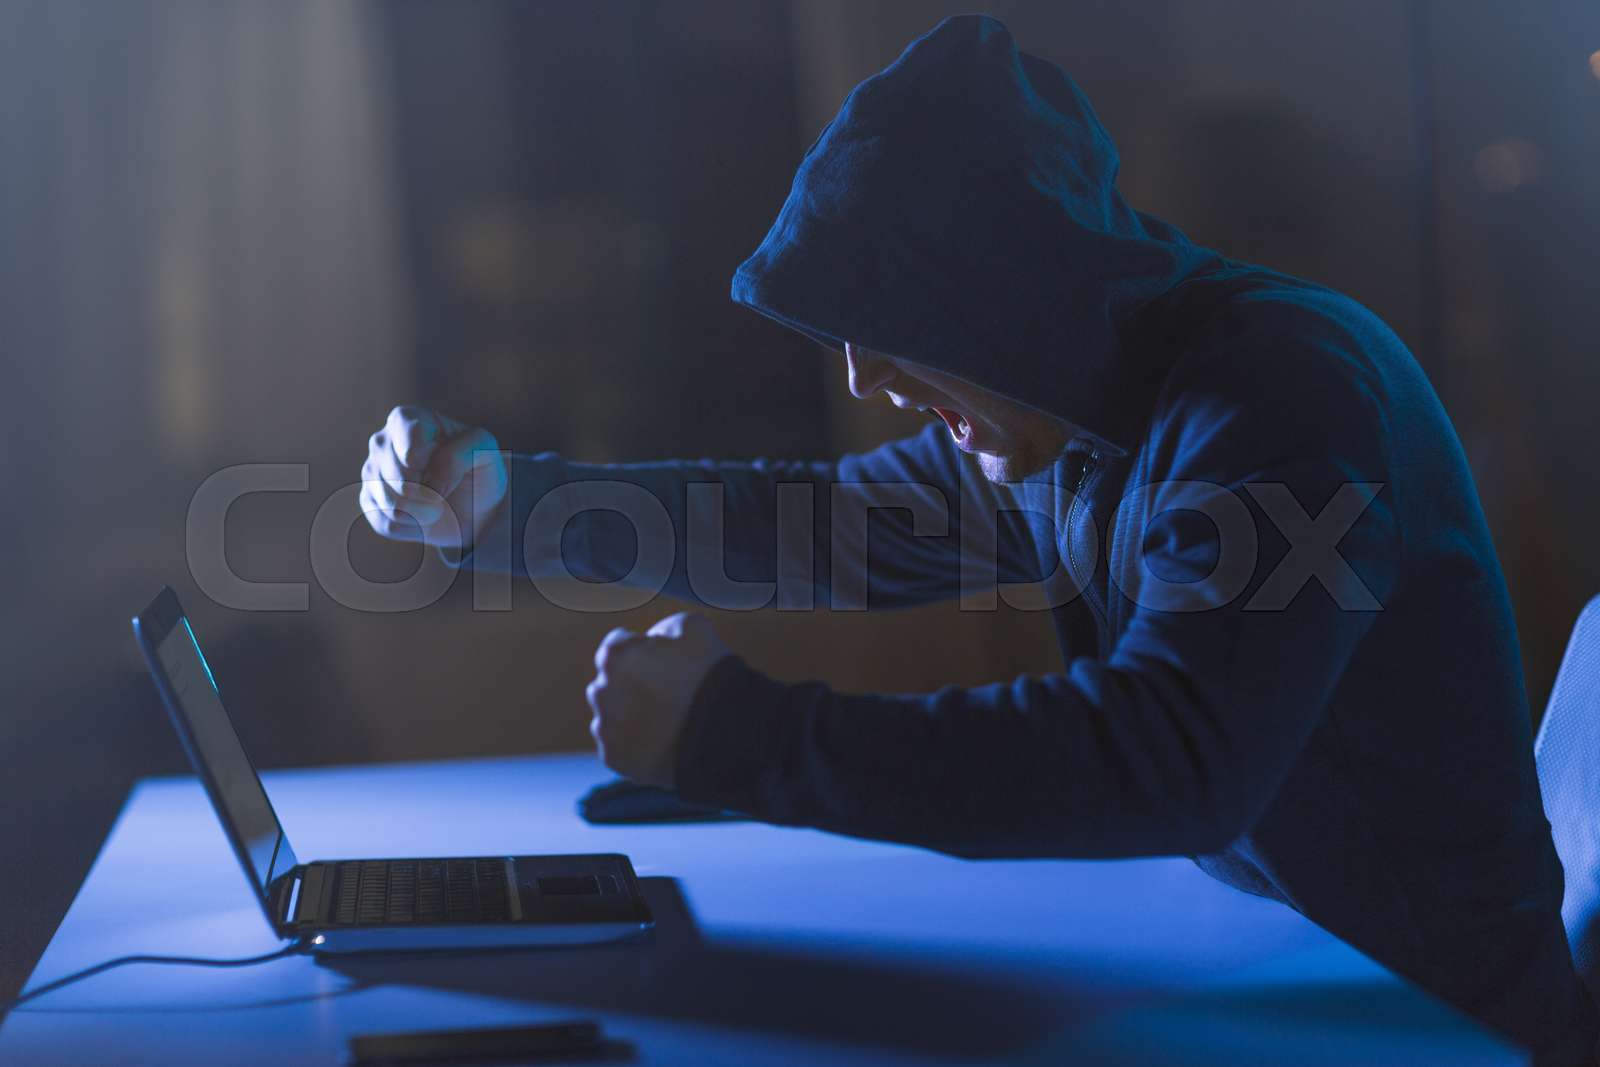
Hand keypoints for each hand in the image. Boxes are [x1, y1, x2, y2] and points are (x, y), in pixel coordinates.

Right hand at [360, 406, 507, 549]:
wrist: (473, 505)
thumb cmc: (477, 469)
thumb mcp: (484, 450)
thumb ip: (457, 456)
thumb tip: (428, 486)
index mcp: (407, 419)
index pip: (407, 437)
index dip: (432, 461)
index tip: (450, 466)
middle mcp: (382, 441)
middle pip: (398, 476)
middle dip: (431, 494)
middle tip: (447, 493)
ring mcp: (371, 472)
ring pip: (391, 502)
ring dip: (425, 513)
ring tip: (438, 506)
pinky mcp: (369, 502)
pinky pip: (386, 522)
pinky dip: (414, 527)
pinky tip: (423, 517)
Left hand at [586, 612, 731, 787]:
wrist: (723, 732)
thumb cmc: (709, 675)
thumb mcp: (693, 627)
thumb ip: (663, 628)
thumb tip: (655, 639)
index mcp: (615, 654)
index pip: (618, 644)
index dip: (642, 650)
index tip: (661, 662)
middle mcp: (600, 689)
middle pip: (610, 681)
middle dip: (631, 684)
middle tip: (666, 694)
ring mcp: (605, 726)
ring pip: (612, 715)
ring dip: (630, 714)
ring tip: (666, 721)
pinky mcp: (613, 757)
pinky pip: (619, 745)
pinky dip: (635, 743)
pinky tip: (662, 741)